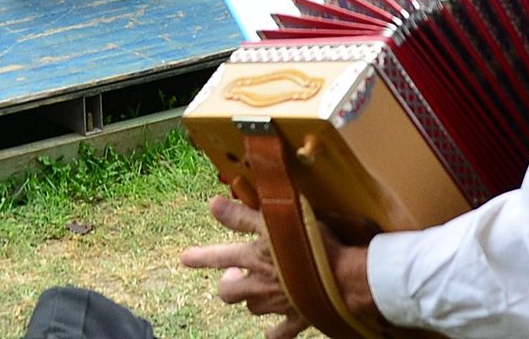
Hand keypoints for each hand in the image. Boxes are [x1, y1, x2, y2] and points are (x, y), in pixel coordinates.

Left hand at [181, 195, 308, 338]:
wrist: (343, 277)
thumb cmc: (311, 243)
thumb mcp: (274, 221)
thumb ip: (243, 216)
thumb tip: (213, 204)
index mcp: (253, 258)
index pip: (218, 257)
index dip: (200, 257)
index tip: (185, 258)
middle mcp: (260, 284)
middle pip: (229, 293)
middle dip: (228, 285)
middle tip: (233, 276)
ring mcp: (277, 304)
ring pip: (252, 309)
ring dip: (250, 300)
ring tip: (256, 291)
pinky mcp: (297, 319)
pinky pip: (280, 333)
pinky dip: (274, 332)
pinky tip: (271, 332)